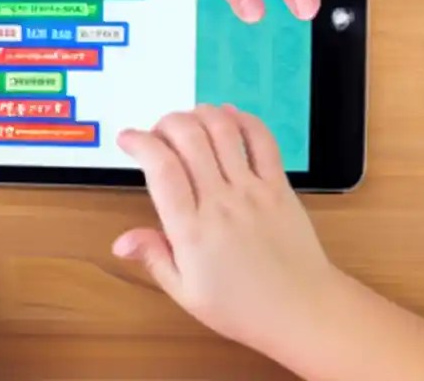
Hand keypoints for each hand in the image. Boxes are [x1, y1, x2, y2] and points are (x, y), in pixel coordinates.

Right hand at [113, 106, 341, 352]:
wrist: (302, 311)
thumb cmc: (243, 307)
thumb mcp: (187, 293)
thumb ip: (155, 258)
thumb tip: (122, 241)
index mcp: (192, 231)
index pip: (161, 169)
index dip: (140, 143)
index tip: (129, 139)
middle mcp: (222, 203)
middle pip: (189, 138)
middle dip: (166, 123)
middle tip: (157, 132)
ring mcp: (253, 191)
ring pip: (224, 131)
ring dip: (200, 114)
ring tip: (189, 121)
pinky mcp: (279, 186)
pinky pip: (263, 141)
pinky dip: (243, 120)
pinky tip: (228, 117)